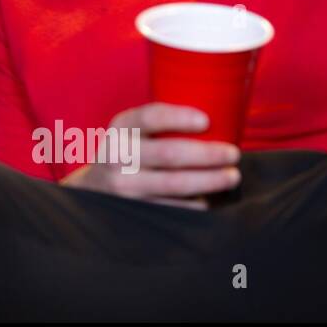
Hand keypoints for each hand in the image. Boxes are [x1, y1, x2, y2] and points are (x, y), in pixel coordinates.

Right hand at [60, 102, 239, 209]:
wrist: (93, 188)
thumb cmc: (126, 152)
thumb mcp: (130, 131)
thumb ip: (158, 124)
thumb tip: (216, 116)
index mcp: (120, 129)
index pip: (149, 117)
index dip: (179, 118)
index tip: (207, 120)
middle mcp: (118, 156)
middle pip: (170, 154)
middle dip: (208, 154)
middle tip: (233, 153)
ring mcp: (125, 186)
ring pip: (176, 184)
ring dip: (210, 180)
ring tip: (231, 176)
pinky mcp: (135, 210)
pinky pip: (175, 207)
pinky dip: (198, 202)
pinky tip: (210, 197)